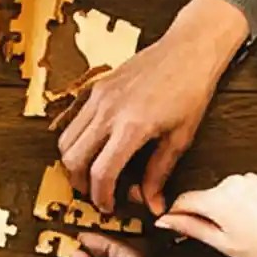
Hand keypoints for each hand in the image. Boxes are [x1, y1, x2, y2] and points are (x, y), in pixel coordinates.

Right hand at [58, 0, 248, 214]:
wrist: (188, 50)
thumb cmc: (190, 91)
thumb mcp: (180, 138)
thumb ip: (160, 174)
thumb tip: (152, 205)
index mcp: (132, 127)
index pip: (101, 173)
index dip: (101, 197)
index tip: (108, 206)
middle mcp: (109, 111)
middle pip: (73, 159)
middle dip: (80, 183)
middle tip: (95, 192)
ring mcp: (98, 96)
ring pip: (66, 139)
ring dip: (73, 161)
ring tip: (91, 170)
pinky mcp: (96, 87)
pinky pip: (72, 119)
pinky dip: (74, 138)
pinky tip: (92, 145)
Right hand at [155, 173, 256, 256]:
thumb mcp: (223, 244)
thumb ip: (191, 227)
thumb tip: (168, 220)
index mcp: (218, 198)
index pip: (182, 200)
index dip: (175, 215)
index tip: (172, 224)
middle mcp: (231, 183)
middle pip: (203, 197)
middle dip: (203, 215)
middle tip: (217, 239)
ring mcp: (248, 180)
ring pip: (220, 196)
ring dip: (223, 212)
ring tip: (242, 234)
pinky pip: (237, 193)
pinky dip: (238, 207)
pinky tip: (253, 225)